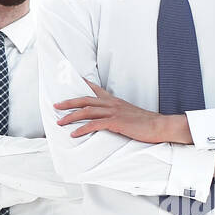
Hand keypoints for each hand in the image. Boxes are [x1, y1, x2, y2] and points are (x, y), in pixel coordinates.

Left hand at [54, 81, 189, 143]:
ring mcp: (114, 112)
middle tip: (56, 106)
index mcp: (114, 101)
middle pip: (86, 100)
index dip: (83, 85)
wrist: (158, 126)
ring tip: (59, 122)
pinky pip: (95, 125)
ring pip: (87, 111)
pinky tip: (74, 134)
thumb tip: (107, 119)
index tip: (72, 80)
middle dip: (69, 103)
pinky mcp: (116, 122)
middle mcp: (112, 104)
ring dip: (71, 117)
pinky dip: (82, 129)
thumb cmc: (144, 123)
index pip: (96, 90)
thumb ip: (116, 114)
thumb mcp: (128, 114)